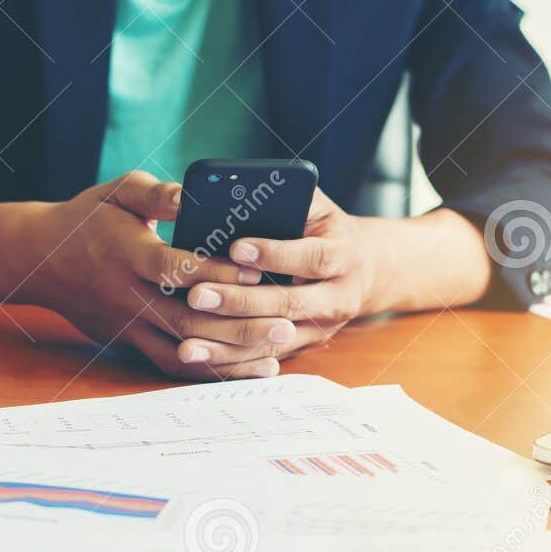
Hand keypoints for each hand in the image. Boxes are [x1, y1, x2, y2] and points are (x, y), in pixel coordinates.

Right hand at [31, 172, 301, 379]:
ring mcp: (128, 325)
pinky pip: (172, 365)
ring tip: (276, 355)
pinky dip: (210, 370)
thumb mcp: (118, 192)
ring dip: (230, 357)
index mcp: (126, 253)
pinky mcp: (130, 343)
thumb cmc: (89, 218)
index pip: (175, 268)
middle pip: (187, 318)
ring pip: (183, 351)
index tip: (256, 272)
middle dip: (238, 325)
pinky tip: (246, 369)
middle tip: (285, 325)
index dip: (216, 272)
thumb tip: (193, 195)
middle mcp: (127, 295)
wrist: (41, 260)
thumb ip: (157, 193)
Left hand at [179, 189, 380, 359]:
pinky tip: (198, 355)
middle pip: (290, 304)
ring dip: (229, 342)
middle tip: (198, 295)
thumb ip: (289, 198)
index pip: (311, 257)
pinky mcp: (305, 346)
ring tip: (188, 340)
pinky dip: (230, 359)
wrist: (362, 270)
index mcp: (344, 256)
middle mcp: (338, 297)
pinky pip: (265, 357)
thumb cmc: (324, 229)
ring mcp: (323, 327)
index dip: (275, 254)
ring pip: (275, 339)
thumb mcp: (316, 206)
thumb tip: (240, 192)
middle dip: (242, 301)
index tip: (236, 247)